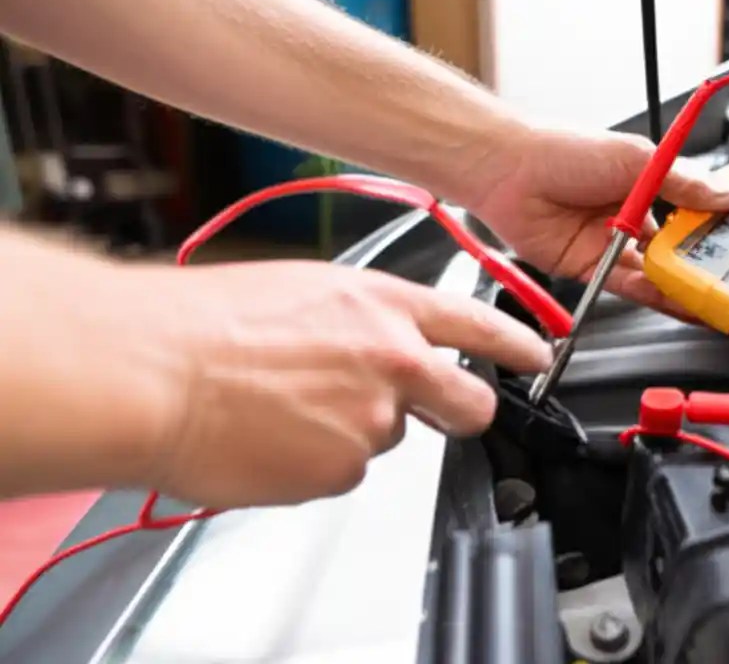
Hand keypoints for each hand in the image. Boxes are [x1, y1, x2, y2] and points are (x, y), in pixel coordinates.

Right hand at [134, 261, 548, 508]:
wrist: (154, 370)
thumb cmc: (205, 322)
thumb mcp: (304, 289)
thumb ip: (361, 319)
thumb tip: (378, 340)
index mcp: (384, 305)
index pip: (479, 325)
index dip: (518, 345)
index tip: (539, 356)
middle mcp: (395, 360)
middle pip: (468, 403)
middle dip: (459, 412)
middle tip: (429, 413)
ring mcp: (373, 419)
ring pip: (386, 438)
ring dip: (349, 432)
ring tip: (285, 410)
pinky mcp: (344, 470)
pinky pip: (342, 472)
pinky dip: (313, 463)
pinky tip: (271, 439)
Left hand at [468, 127, 728, 310]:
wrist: (509, 170)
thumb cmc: (564, 150)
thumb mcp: (638, 159)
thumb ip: (687, 183)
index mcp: (648, 182)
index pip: (695, 209)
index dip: (719, 226)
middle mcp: (632, 215)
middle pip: (679, 247)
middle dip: (706, 262)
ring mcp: (613, 244)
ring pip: (658, 271)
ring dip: (685, 285)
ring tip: (716, 297)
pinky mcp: (592, 270)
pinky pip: (630, 287)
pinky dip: (657, 296)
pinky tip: (681, 302)